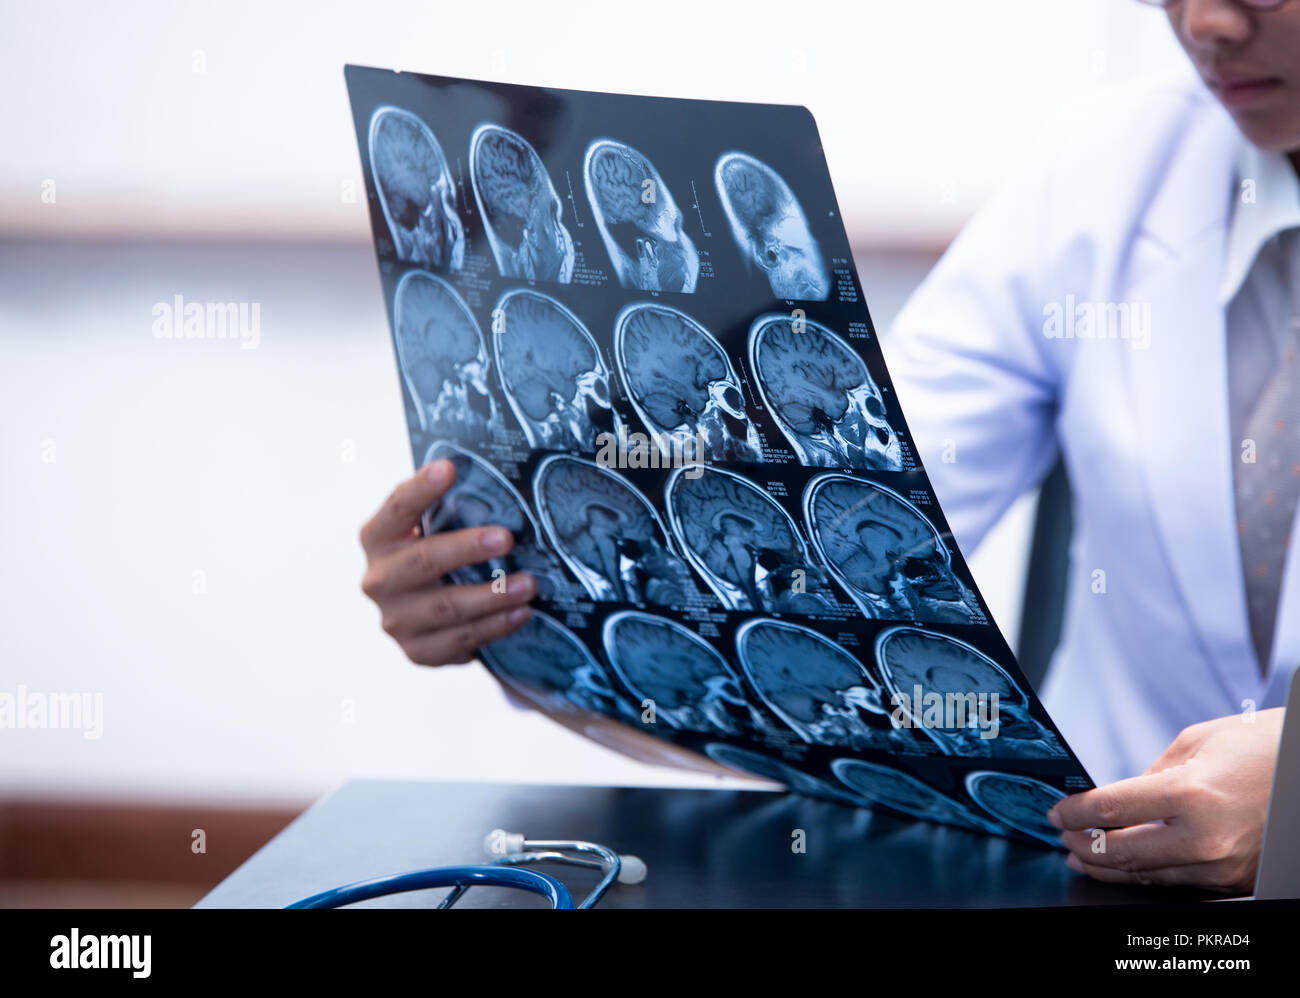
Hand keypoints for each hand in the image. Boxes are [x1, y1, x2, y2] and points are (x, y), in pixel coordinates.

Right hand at [360, 460, 534, 665]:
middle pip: (423, 561)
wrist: (428, 619)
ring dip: (492, 595)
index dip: (420, 489)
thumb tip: (505, 480)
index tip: (448, 468)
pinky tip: (520, 613)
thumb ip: (453, 508)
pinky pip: (459, 640)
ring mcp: (396, 619)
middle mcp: (379, 579)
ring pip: (446, 607)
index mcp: (378, 538)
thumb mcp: (435, 531)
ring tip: (528, 584)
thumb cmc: (437, 558)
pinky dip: (494, 627)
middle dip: (467, 549)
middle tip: (507, 538)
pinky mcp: (418, 651)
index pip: (397, 508)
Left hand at [1049, 708, 1283, 892]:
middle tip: (1064, 836)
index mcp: (1190, 794)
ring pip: (1148, 875)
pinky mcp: (1235, 879)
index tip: (1058, 811)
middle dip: (1084, 845)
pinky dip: (1147, 872)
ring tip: (1084, 855)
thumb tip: (1118, 799)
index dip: (1075, 812)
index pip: (1111, 810)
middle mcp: (1205, 837)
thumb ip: (1150, 775)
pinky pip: (1179, 880)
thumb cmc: (1259, 746)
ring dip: (1108, 866)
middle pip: (1122, 852)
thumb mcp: (1195, 743)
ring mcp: (1222, 865)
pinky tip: (1128, 863)